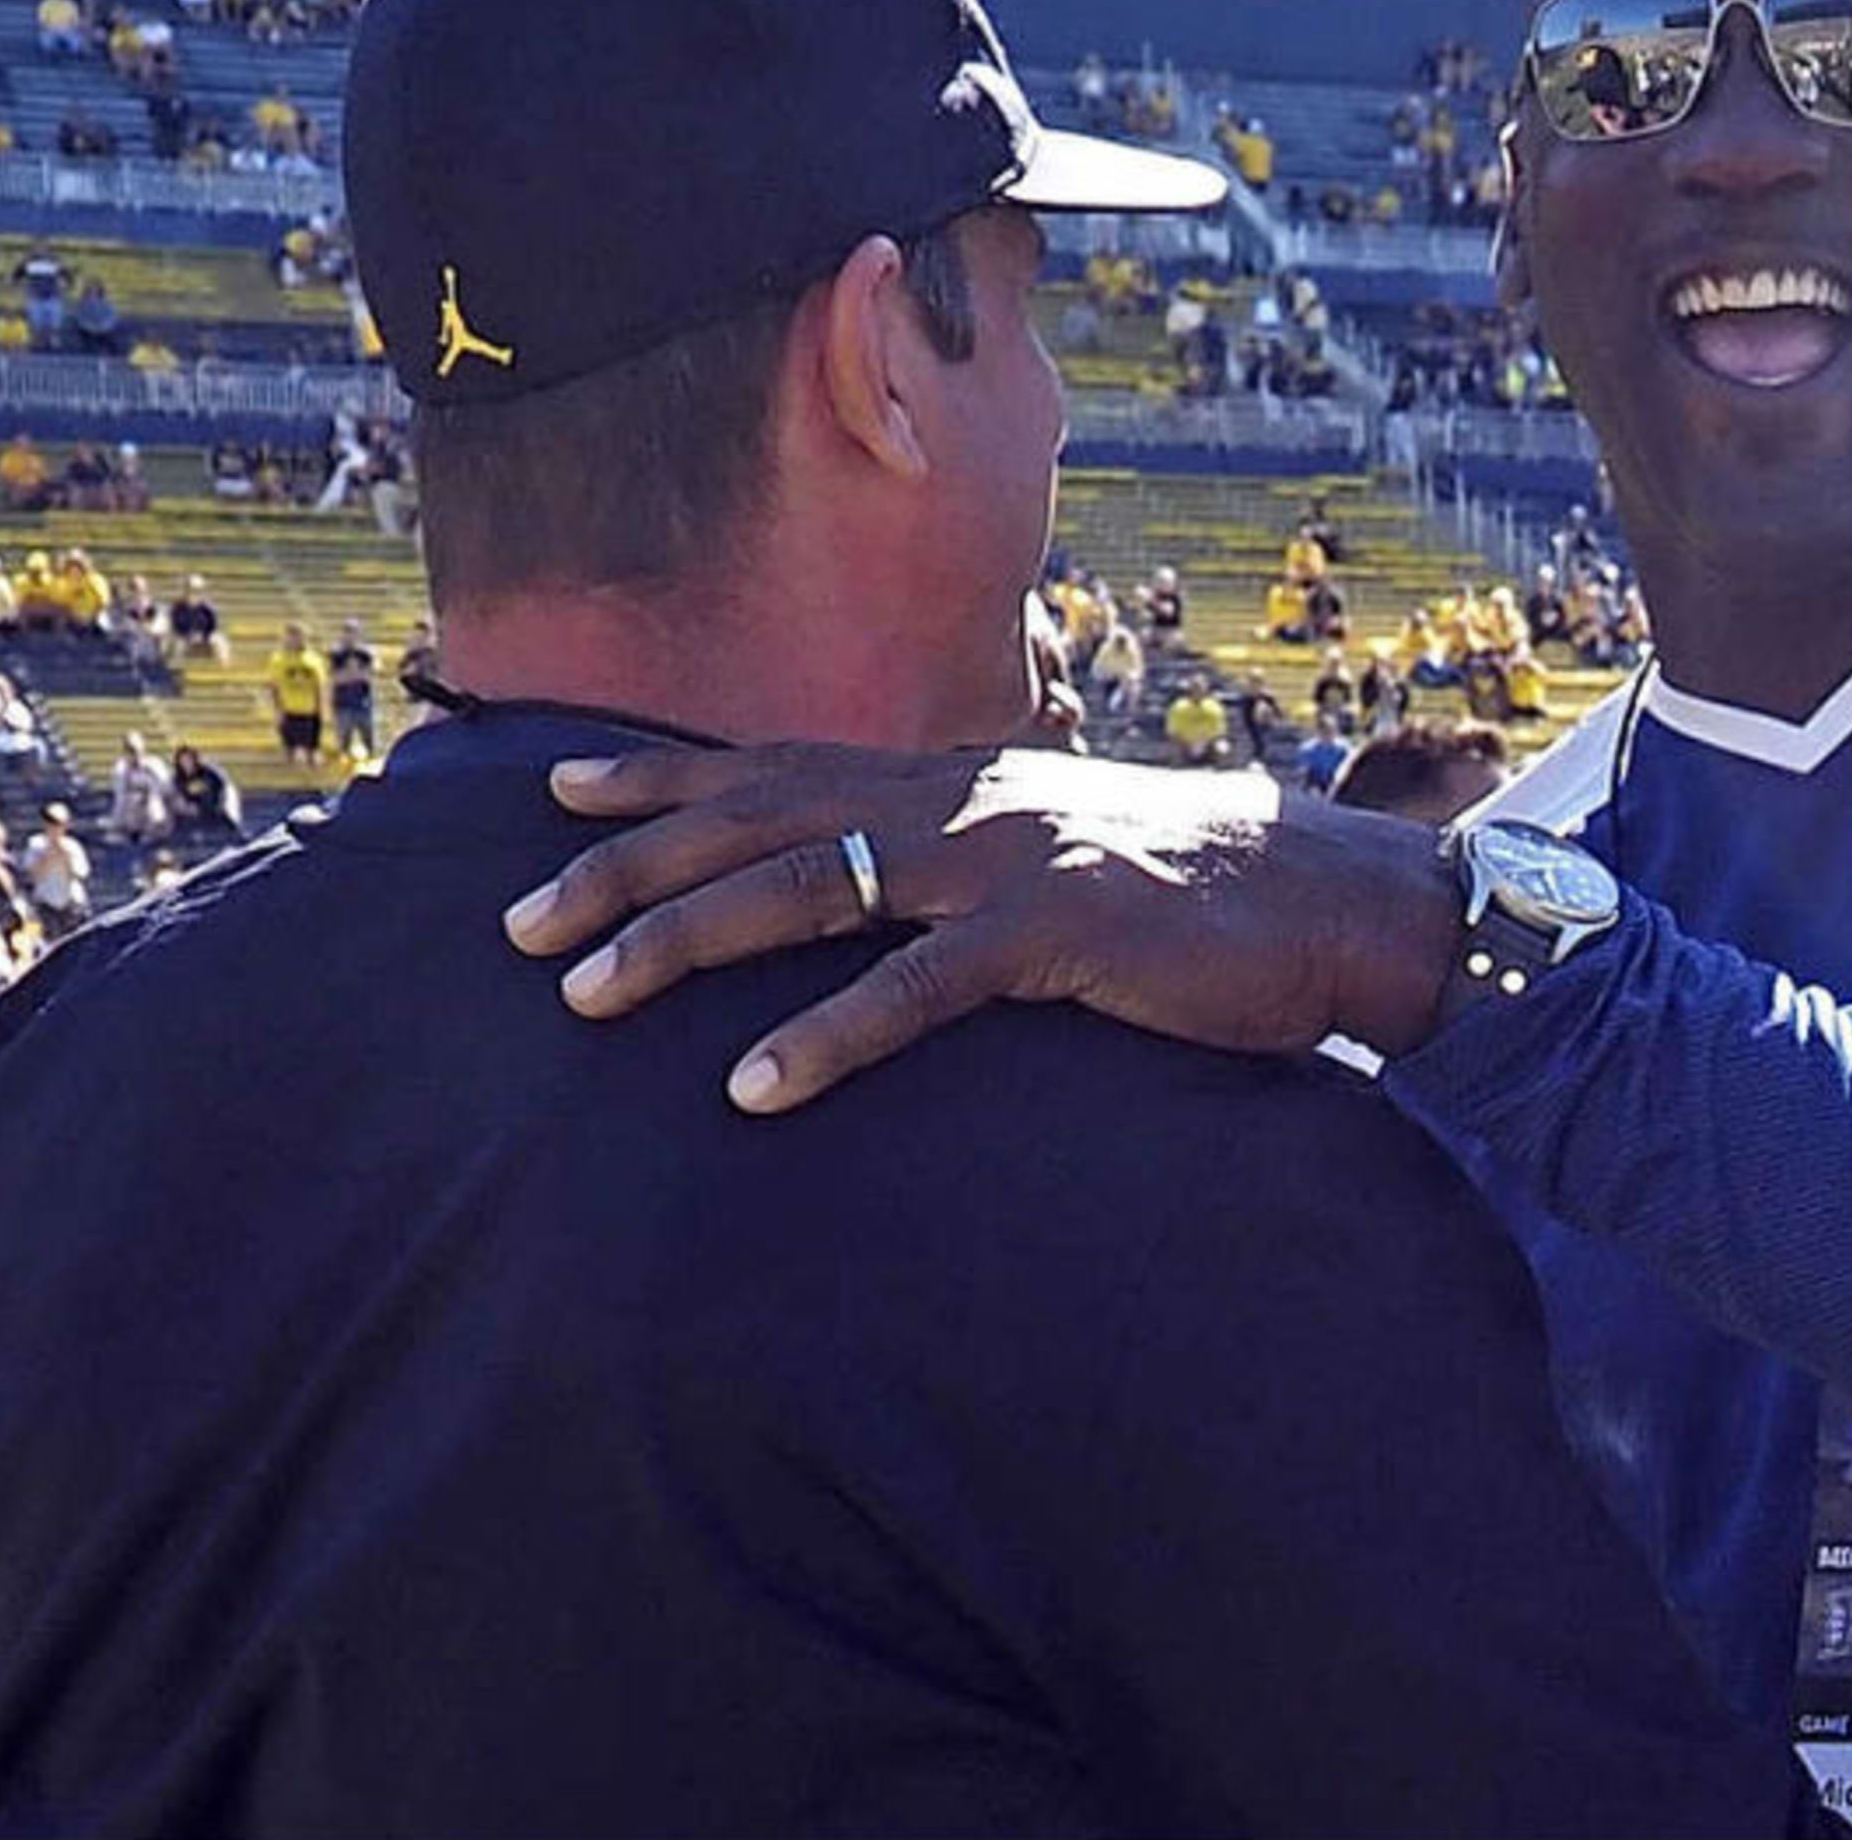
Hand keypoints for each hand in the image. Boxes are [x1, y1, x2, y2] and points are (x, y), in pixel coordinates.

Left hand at [503, 742, 1462, 1110]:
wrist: (1338, 901)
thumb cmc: (1201, 894)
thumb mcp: (1063, 850)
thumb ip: (971, 856)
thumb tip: (890, 888)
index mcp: (960, 776)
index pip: (776, 764)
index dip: (660, 780)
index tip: (552, 795)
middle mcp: (961, 798)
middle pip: (756, 820)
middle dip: (624, 867)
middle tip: (513, 924)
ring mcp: (1004, 858)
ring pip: (805, 887)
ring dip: (681, 942)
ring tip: (582, 998)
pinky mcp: (1056, 934)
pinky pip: (914, 988)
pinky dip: (826, 1036)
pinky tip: (750, 1087)